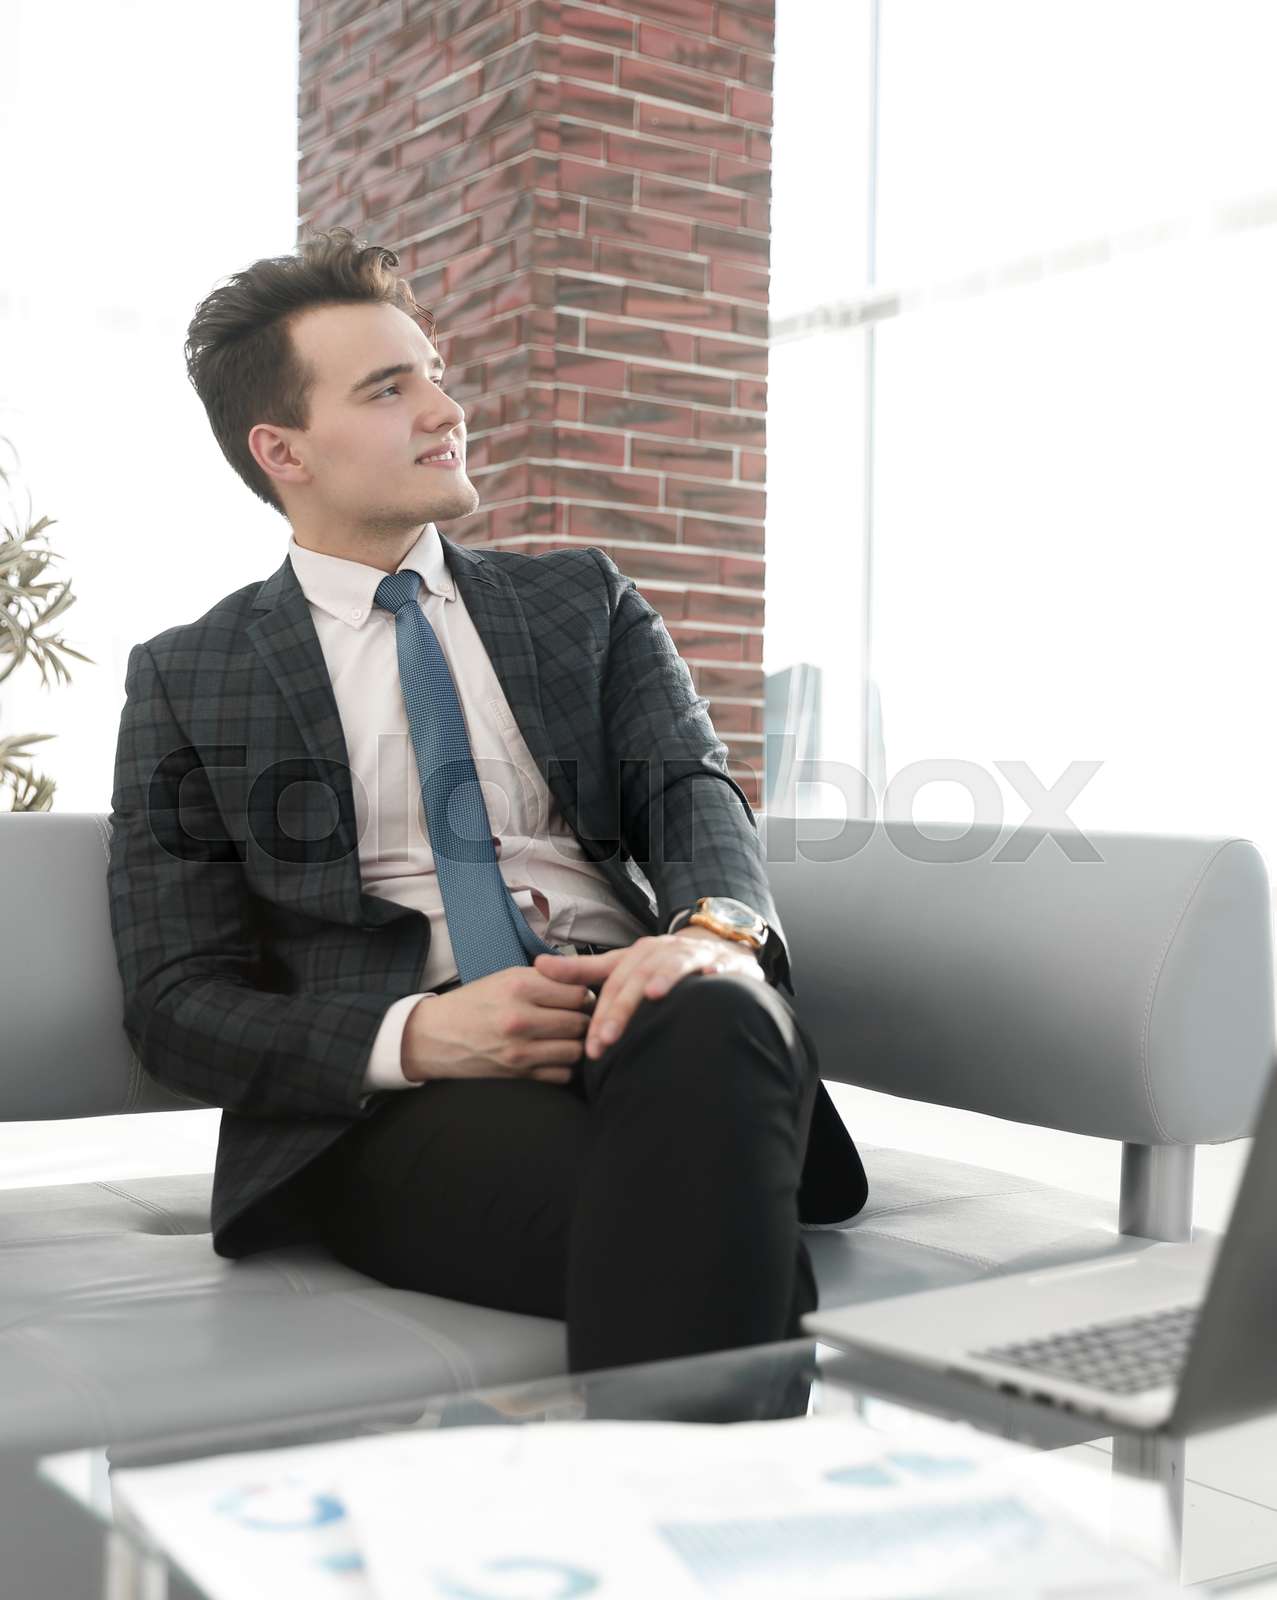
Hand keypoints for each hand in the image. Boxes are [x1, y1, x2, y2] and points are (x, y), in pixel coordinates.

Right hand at [402, 967, 595, 1085]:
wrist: (433, 1036)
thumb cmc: (472, 1004)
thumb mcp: (504, 978)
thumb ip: (543, 979)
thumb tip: (582, 984)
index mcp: (518, 987)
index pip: (577, 992)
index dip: (585, 995)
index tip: (580, 998)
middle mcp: (520, 1018)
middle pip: (580, 1021)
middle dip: (585, 1020)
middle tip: (578, 1018)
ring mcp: (519, 1050)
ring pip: (575, 1050)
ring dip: (576, 1044)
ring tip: (567, 1037)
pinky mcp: (517, 1074)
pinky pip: (562, 1074)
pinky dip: (564, 1067)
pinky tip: (554, 1056)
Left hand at [534, 929, 763, 1060]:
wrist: (714, 950)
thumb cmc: (660, 965)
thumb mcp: (622, 967)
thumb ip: (583, 971)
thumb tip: (537, 964)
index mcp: (635, 956)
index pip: (611, 987)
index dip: (600, 1014)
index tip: (590, 1048)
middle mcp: (658, 952)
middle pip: (634, 979)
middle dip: (620, 1010)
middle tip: (604, 1041)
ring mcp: (687, 954)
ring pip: (668, 967)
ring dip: (660, 980)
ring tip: (650, 997)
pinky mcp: (714, 960)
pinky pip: (709, 965)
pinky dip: (705, 972)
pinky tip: (702, 981)